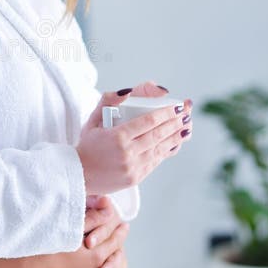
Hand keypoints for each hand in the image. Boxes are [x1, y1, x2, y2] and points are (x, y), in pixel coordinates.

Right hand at [13, 197, 128, 267]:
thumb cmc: (43, 246)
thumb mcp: (70, 228)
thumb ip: (93, 218)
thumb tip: (109, 209)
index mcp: (94, 256)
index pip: (114, 242)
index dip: (119, 232)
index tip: (123, 226)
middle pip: (113, 263)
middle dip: (117, 252)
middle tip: (120, 245)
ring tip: (108, 267)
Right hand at [77, 82, 192, 195]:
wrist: (80, 174)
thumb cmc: (87, 145)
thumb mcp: (92, 120)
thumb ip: (108, 101)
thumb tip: (127, 91)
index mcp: (117, 137)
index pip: (148, 122)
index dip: (165, 113)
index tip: (176, 106)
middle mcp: (127, 153)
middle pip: (158, 135)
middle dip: (175, 122)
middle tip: (186, 113)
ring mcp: (133, 167)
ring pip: (160, 149)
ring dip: (176, 137)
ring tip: (187, 127)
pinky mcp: (136, 177)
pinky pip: (156, 161)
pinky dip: (167, 150)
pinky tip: (175, 142)